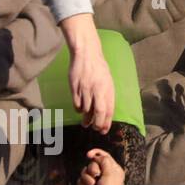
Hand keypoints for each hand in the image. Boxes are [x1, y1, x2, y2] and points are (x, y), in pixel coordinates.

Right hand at [61, 14, 114, 132]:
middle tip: (95, 129)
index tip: (104, 130)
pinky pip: (76, 103)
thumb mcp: (107, 80)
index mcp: (109, 88)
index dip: (106, 122)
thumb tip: (105, 111)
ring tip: (86, 123)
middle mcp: (98, 90)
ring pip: (86, 110)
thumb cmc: (99, 68)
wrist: (87, 54)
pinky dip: (78, 109)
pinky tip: (80, 110)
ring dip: (86, 119)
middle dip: (97, 124)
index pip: (109, 109)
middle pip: (99, 112)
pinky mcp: (75, 88)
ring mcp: (86, 89)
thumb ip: (107, 95)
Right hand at [78, 148, 123, 184]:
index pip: (104, 156)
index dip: (96, 153)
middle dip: (93, 169)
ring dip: (88, 179)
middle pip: (93, 163)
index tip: (89, 154)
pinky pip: (80, 179)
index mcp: (113, 169)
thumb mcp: (110, 174)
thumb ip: (105, 161)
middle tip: (97, 176)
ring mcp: (95, 179)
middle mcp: (104, 173)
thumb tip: (98, 156)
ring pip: (85, 171)